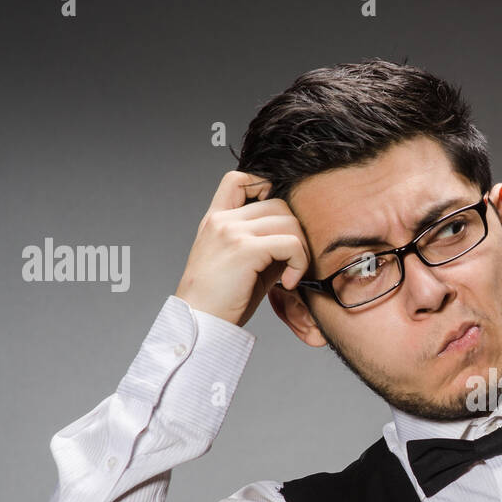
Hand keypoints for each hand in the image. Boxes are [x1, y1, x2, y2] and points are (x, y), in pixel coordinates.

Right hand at [175, 170, 309, 327]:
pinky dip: (299, 263)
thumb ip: (263, 245)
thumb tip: (297, 240)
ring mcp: (232, 231)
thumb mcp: (241, 264)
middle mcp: (222, 220)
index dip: (264, 189)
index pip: (238, 179)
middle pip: (278, 203)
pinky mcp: (245, 249)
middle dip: (295, 232)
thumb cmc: (221, 301)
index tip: (276, 224)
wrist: (200, 323)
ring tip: (291, 275)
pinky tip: (289, 282)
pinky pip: (291, 243)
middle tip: (293, 262)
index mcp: (216, 220)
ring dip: (301, 249)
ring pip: (289, 220)